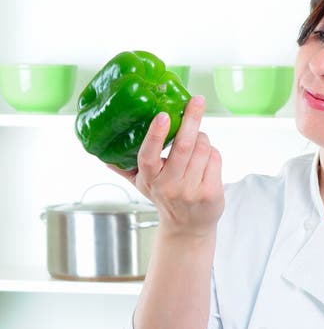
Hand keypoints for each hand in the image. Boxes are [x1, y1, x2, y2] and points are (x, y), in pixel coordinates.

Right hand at [108, 95, 223, 238]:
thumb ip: (125, 169)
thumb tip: (103, 156)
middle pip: (184, 146)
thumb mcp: (143, 185)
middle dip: (191, 119)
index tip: (163, 115)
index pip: (149, 156)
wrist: (188, 227)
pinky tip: (206, 160)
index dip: (155, 135)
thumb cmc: (166, 198)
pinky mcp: (211, 193)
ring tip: (198, 141)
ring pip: (203, 148)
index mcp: (150, 179)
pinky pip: (215, 159)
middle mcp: (170, 186)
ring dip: (203, 137)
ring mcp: (191, 190)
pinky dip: (212, 153)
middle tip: (196, 101)